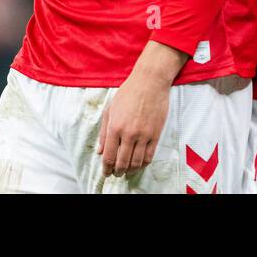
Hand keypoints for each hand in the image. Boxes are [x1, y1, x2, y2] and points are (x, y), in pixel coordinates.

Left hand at [97, 43, 183, 176]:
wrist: (150, 82)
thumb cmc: (128, 93)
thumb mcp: (110, 109)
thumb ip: (104, 132)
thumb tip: (101, 151)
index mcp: (115, 127)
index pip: (109, 156)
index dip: (106, 168)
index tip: (106, 172)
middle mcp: (129, 134)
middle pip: (122, 163)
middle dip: (118, 172)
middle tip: (116, 174)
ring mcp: (144, 135)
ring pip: (136, 162)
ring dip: (130, 170)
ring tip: (127, 171)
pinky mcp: (155, 134)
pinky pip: (149, 156)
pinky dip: (143, 164)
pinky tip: (139, 163)